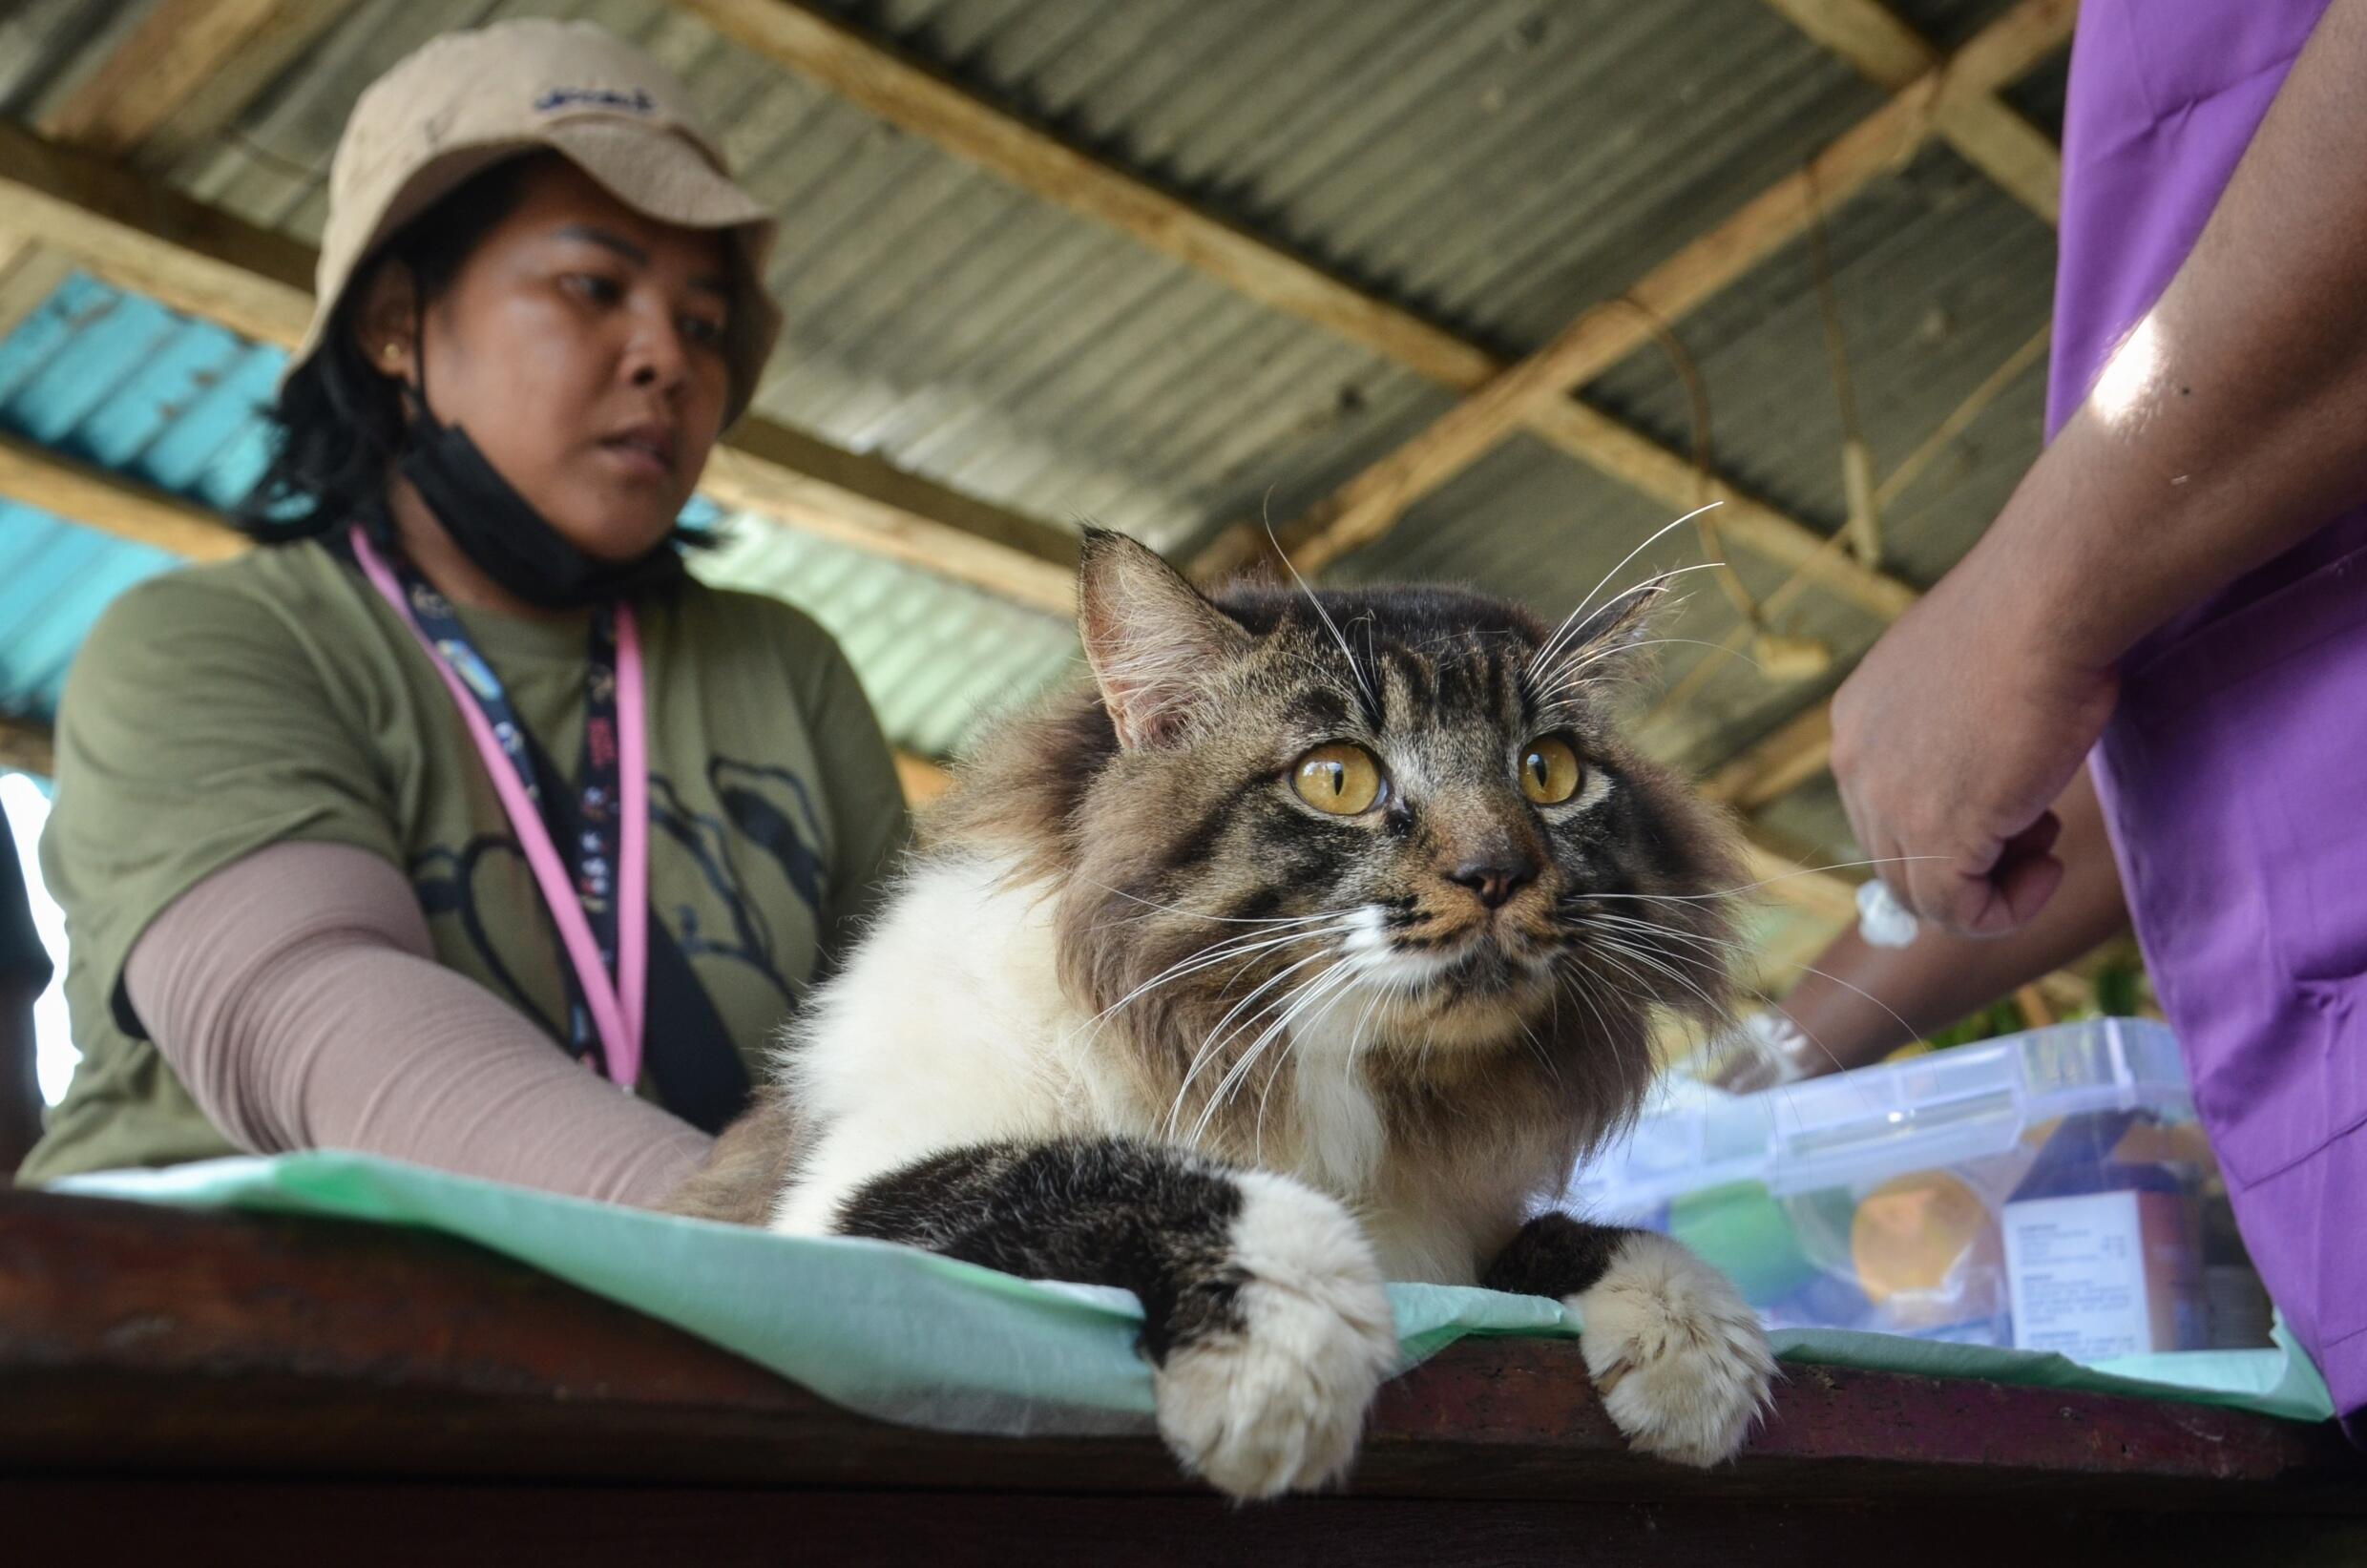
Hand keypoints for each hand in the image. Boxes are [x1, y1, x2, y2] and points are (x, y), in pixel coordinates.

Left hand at [1830, 557, 2119, 937]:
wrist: (2050, 600)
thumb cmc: (2035, 621)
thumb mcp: (1970, 680)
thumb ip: (1955, 730)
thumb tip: (1986, 782)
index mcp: (1858, 723)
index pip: (1885, 811)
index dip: (1953, 826)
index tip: (2014, 800)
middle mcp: (1854, 764)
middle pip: (1899, 857)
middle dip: (1972, 858)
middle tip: (2037, 822)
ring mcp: (1887, 803)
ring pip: (1924, 895)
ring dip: (1993, 885)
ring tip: (2045, 837)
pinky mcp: (1935, 835)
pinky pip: (1959, 914)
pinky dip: (2009, 909)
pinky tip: (2049, 867)